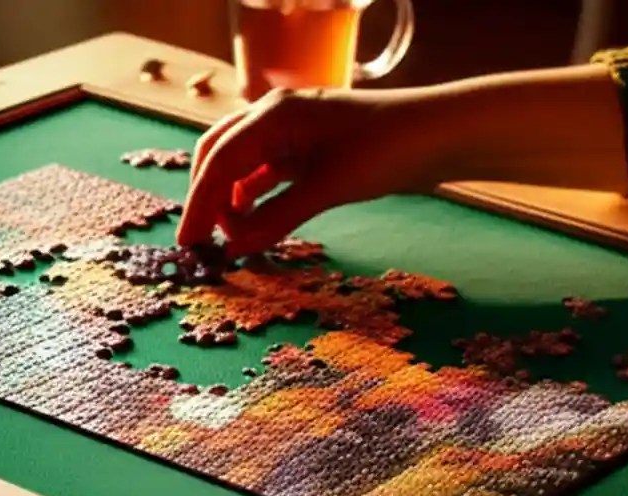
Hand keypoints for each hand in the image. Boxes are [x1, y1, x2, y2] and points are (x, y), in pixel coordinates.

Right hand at [176, 87, 448, 257]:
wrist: (441, 133)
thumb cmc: (387, 151)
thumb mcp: (327, 187)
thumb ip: (277, 218)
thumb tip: (234, 248)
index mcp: (273, 116)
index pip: (219, 162)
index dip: (198, 205)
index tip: (187, 244)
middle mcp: (275, 116)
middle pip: (219, 156)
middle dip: (205, 198)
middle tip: (199, 242)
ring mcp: (292, 130)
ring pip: (242, 164)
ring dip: (230, 198)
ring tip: (228, 237)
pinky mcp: (310, 146)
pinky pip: (267, 171)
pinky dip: (255, 196)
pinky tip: (252, 221)